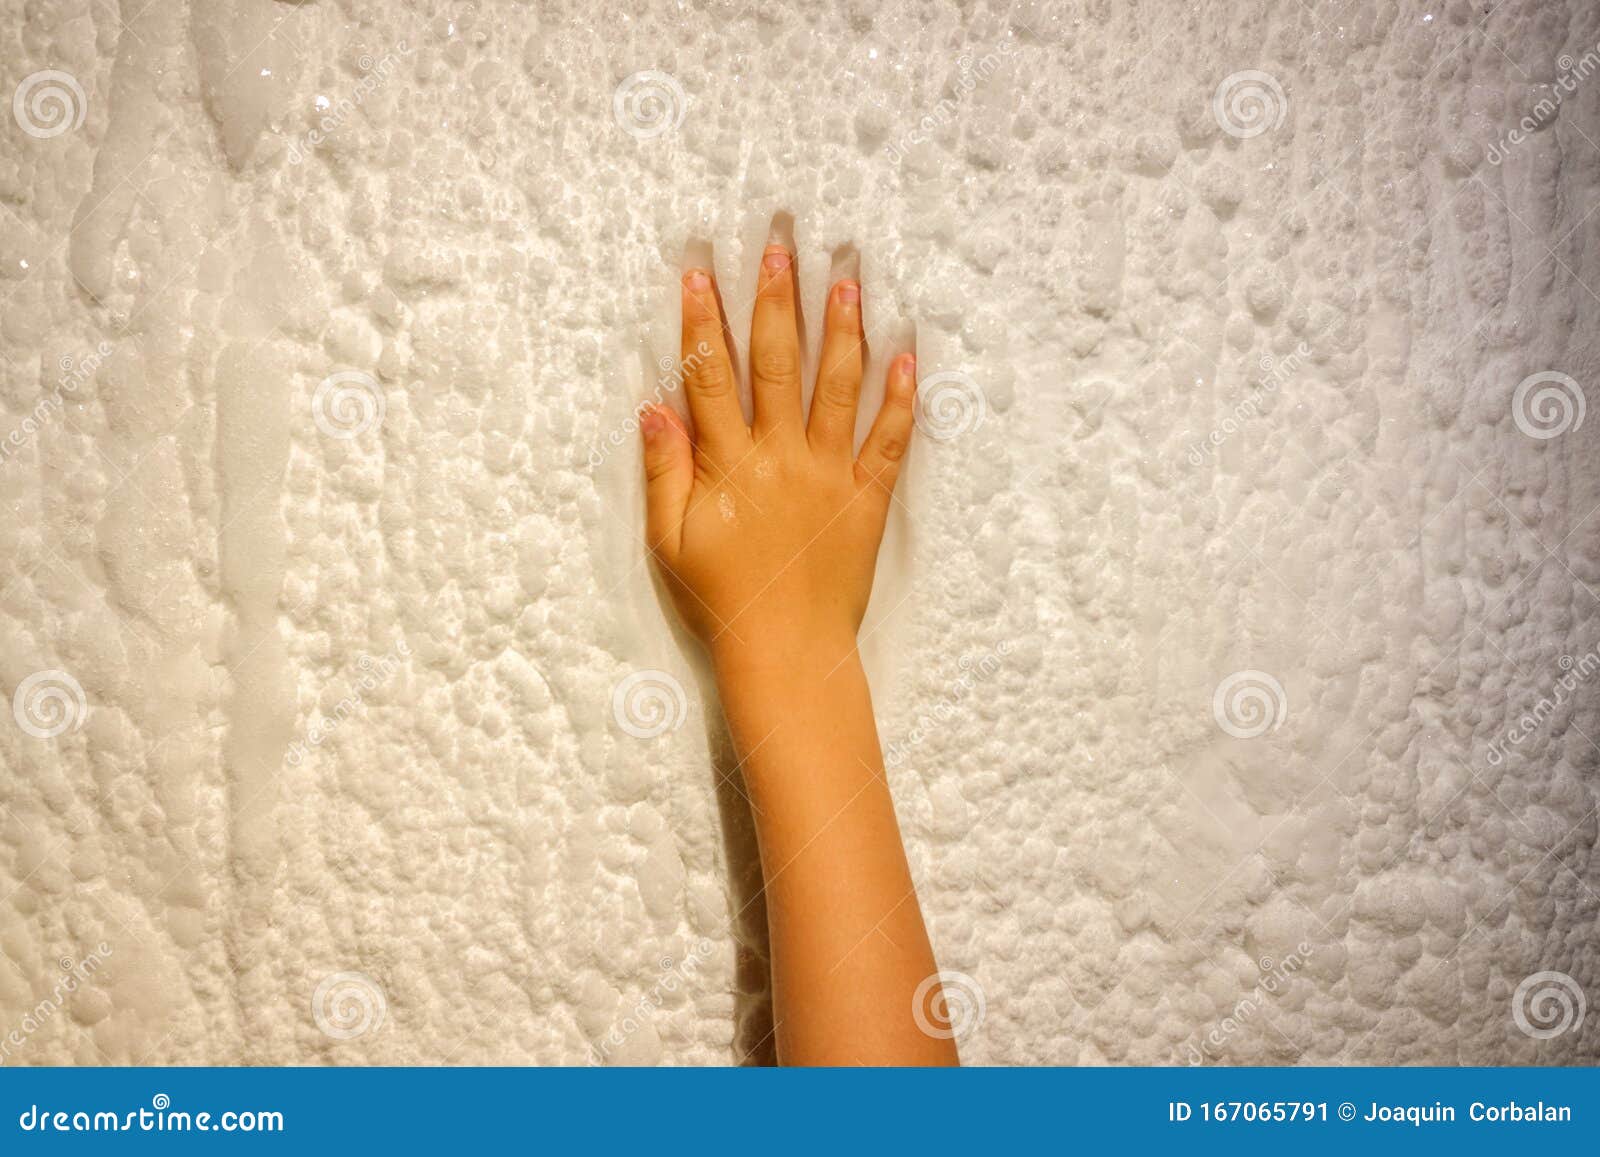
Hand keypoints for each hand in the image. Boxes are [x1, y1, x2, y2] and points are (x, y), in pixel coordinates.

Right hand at [640, 246, 916, 668]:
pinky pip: (889, 440)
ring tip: (847, 278)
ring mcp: (830, 474)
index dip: (702, 323)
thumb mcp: (670, 541)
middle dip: (776, 300)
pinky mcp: (868, 498)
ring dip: (842, 329)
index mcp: (729, 465)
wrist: (787, 651)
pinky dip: (901, 398)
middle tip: (781, 245)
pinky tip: (908, 355)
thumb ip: (664, 471)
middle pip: (776, 365)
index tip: (698, 273)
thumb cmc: (722, 599)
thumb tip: (654, 407)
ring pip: (837, 388)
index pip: (710, 379)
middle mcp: (781, 457)